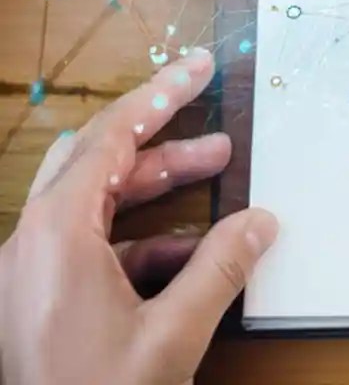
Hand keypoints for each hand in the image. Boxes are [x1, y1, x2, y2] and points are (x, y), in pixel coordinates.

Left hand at [0, 48, 277, 384]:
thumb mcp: (170, 335)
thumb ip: (220, 270)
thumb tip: (261, 222)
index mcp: (57, 234)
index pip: (112, 138)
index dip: (161, 97)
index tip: (198, 68)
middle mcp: (34, 242)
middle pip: (98, 160)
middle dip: (164, 139)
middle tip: (219, 127)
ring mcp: (32, 272)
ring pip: (94, 202)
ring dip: (158, 188)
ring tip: (219, 173)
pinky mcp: (40, 299)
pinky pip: (92, 247)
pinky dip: (144, 239)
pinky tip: (194, 253)